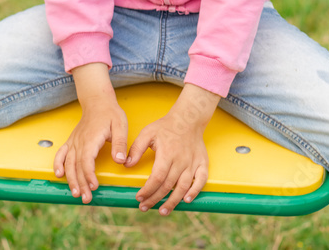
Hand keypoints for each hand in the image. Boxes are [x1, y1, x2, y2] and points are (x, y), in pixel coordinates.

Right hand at [54, 63, 128, 203]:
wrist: (97, 101)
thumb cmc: (110, 114)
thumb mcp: (120, 126)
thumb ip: (120, 144)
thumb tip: (120, 161)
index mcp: (91, 138)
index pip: (87, 160)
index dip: (89, 175)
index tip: (94, 186)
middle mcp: (79, 141)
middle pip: (76, 166)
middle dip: (80, 183)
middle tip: (86, 198)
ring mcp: (74, 141)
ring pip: (68, 163)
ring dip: (70, 179)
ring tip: (75, 193)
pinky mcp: (71, 141)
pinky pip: (61, 154)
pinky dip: (57, 165)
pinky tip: (58, 175)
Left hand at [126, 84, 220, 214]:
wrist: (188, 119)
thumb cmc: (166, 126)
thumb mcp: (147, 133)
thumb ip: (136, 149)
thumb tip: (126, 164)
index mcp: (167, 153)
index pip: (157, 178)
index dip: (147, 190)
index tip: (138, 197)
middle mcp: (181, 161)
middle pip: (168, 185)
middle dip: (155, 199)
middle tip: (144, 207)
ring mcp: (193, 163)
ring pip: (183, 187)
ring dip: (173, 201)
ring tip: (163, 211)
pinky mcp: (202, 163)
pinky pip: (201, 180)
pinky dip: (195, 191)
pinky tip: (186, 200)